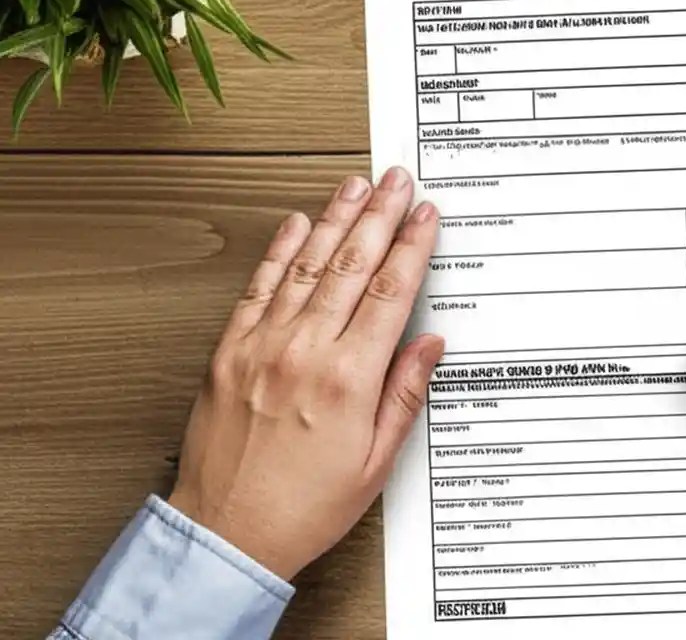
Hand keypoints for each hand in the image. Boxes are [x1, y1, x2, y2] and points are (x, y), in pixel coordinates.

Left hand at [168, 168, 443, 579]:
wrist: (226, 535)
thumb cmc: (302, 508)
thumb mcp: (376, 462)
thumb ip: (404, 394)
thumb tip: (429, 344)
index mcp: (348, 379)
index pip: (390, 292)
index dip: (412, 246)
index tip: (426, 216)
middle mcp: (304, 352)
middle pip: (351, 265)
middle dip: (379, 214)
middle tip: (397, 180)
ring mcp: (261, 347)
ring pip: (306, 265)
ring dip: (334, 219)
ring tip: (354, 186)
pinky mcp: (228, 353)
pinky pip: (258, 288)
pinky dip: (279, 252)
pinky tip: (295, 225)